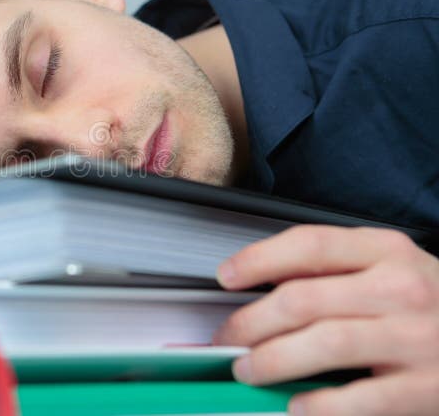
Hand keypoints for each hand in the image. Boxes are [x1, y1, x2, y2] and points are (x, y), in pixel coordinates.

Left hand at [212, 225, 438, 414]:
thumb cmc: (432, 303)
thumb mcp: (391, 266)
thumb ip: (336, 268)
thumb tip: (263, 282)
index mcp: (386, 251)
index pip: (309, 245)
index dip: (258, 260)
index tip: (227, 277)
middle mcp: (400, 289)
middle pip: (303, 299)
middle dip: (251, 321)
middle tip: (228, 338)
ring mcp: (416, 338)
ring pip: (323, 344)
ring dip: (272, 360)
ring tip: (248, 369)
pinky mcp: (427, 388)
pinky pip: (361, 398)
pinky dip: (321, 404)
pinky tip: (297, 406)